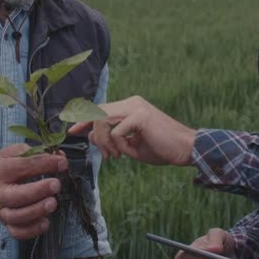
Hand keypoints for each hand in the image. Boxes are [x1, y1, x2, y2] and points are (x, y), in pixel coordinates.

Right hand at [0, 144, 66, 239]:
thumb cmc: (2, 166)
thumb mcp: (14, 153)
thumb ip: (36, 153)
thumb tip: (60, 157)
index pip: (23, 166)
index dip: (45, 164)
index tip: (63, 163)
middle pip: (16, 196)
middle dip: (38, 191)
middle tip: (56, 185)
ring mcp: (0, 210)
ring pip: (16, 217)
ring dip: (37, 211)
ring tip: (53, 203)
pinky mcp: (5, 223)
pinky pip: (17, 232)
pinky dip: (32, 230)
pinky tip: (45, 222)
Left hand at [69, 96, 196, 165]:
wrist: (185, 149)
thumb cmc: (161, 148)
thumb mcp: (130, 145)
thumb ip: (111, 139)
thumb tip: (91, 135)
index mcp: (130, 106)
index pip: (100, 108)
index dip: (83, 119)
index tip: (72, 131)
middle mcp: (132, 102)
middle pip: (97, 112)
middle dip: (89, 131)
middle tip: (104, 154)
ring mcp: (136, 107)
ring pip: (102, 120)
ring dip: (104, 142)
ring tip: (116, 156)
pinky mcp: (140, 116)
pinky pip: (116, 132)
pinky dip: (120, 146)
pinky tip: (130, 153)